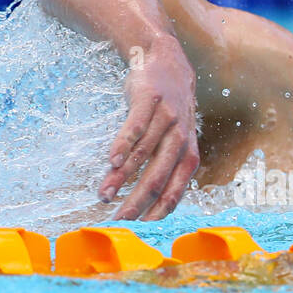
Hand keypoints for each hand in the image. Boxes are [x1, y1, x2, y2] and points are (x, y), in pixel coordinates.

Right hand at [98, 39, 199, 220]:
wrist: (167, 62)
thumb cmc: (169, 111)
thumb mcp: (178, 140)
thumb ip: (168, 168)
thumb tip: (151, 205)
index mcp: (189, 155)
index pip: (175, 192)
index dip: (156, 213)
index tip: (138, 230)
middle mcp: (181, 139)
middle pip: (158, 179)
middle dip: (137, 203)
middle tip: (118, 220)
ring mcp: (166, 119)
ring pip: (143, 156)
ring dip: (121, 179)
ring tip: (104, 195)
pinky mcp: (149, 101)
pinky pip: (136, 128)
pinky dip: (123, 146)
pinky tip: (110, 162)